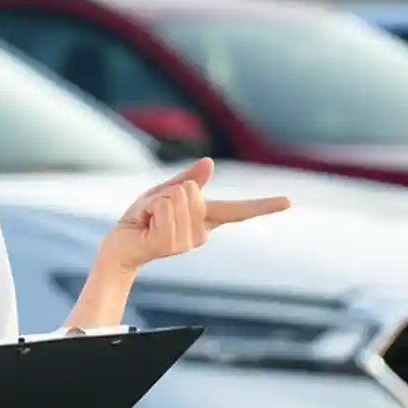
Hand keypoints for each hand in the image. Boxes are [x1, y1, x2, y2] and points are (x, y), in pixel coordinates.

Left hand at [97, 157, 289, 273]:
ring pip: (178, 198)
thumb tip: (210, 162)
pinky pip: (166, 209)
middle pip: (192, 191)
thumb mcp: (163, 192)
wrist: (119, 245)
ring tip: (150, 218)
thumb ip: (188, 179)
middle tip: (155, 209)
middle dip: (168, 192)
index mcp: (204, 218)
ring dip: (157, 201)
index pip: (238, 210)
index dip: (264, 205)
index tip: (288, 201)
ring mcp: (188, 242)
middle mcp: (202, 232)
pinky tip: (146, 223)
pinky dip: (151, 208)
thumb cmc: (141, 219)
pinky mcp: (172, 246)